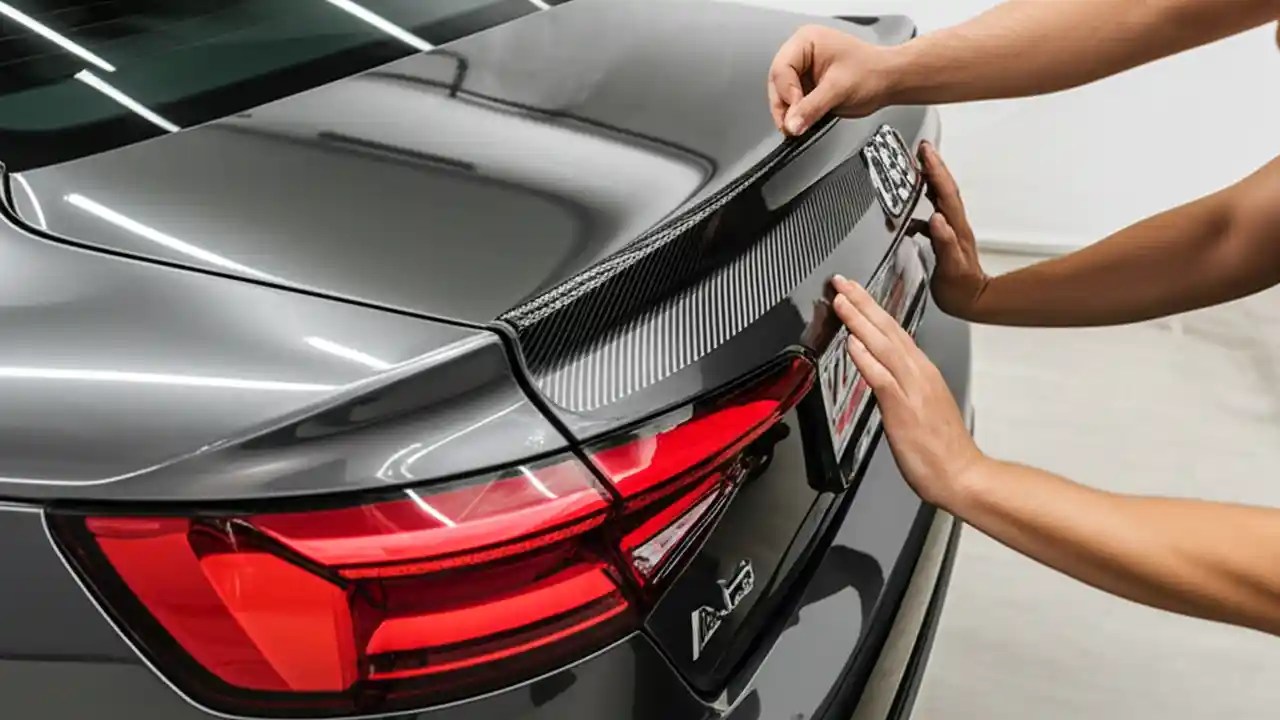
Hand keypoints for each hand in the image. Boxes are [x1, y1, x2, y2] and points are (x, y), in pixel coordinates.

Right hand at [768, 25, 897, 135]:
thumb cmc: (873, 72)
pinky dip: (796, 116)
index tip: (796, 113)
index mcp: (807, 41)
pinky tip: (803, 123)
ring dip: (789, 114)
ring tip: (798, 127)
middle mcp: (802, 53)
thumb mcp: (839, 90)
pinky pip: (792, 103)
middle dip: (784, 107)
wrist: (889, 81)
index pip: (782, 69)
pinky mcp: (807, 86)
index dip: (787, 94)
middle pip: (778, 83)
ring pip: (782, 95)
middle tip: (792, 126)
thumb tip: (791, 124)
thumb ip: (812, 108)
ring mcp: (804, 70)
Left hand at [830, 276, 985, 508]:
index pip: (893, 332)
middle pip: (887, 329)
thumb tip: (881, 375)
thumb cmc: (943, 450)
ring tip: (841, 299)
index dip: (871, 310)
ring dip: (859, 320)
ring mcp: (912, 389)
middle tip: (841, 281)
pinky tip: (853, 343)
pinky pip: (882, 377)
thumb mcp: (920, 408)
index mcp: (922, 372)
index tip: (854, 293)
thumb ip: (901, 387)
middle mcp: (919, 373)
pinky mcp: (904, 408)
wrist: (963, 475)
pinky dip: (866, 358)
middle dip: (862, 303)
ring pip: (883, 345)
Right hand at [917, 142, 990, 320]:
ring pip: (940, 198)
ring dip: (930, 181)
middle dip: (934, 166)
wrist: (974, 300)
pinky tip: (911, 213)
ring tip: (917, 168)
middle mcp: (954, 224)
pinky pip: (933, 213)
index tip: (925, 151)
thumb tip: (934, 219)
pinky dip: (924, 206)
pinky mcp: (946, 238)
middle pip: (944, 188)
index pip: (944, 192)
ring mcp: (951, 230)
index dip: (935, 170)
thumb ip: (944, 242)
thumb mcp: (951, 266)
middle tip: (922, 148)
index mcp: (954, 228)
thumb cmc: (961, 288)